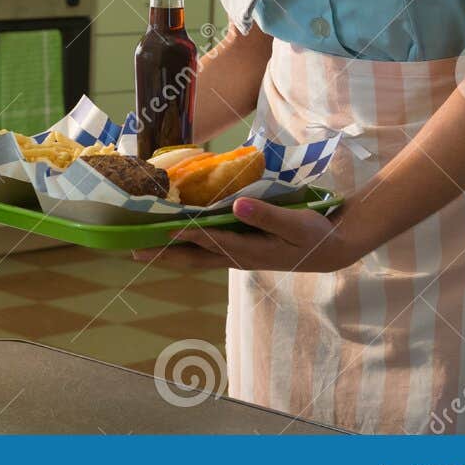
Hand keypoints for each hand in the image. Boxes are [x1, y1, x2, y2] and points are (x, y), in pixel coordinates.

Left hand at [132, 197, 360, 271]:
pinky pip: (206, 250)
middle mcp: (238, 257)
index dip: (186, 236)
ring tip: (143, 248)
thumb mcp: (295, 224)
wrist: (330, 249)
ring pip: (197, 257)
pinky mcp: (241, 250)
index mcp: (250, 251)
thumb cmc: (313, 234)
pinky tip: (176, 239)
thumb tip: (236, 206)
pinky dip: (187, 246)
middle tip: (133, 252)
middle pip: (194, 258)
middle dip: (164, 255)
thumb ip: (266, 215)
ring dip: (170, 253)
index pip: (211, 242)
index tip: (161, 231)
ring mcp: (238, 255)